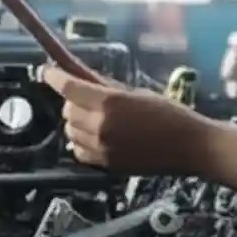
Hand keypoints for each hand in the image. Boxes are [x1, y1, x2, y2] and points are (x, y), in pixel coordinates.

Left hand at [40, 64, 214, 174]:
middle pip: (67, 109)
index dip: (54, 77)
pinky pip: (78, 150)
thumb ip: (108, 88)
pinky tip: (95, 136)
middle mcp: (100, 126)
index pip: (69, 88)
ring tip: (93, 117)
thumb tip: (83, 77)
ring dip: (76, 120)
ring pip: (70, 130)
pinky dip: (80, 141)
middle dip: (72, 100)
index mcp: (110, 103)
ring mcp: (102, 148)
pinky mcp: (106, 164)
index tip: (48, 71)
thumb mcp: (137, 93)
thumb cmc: (169, 113)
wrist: (189, 146)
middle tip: (84, 96)